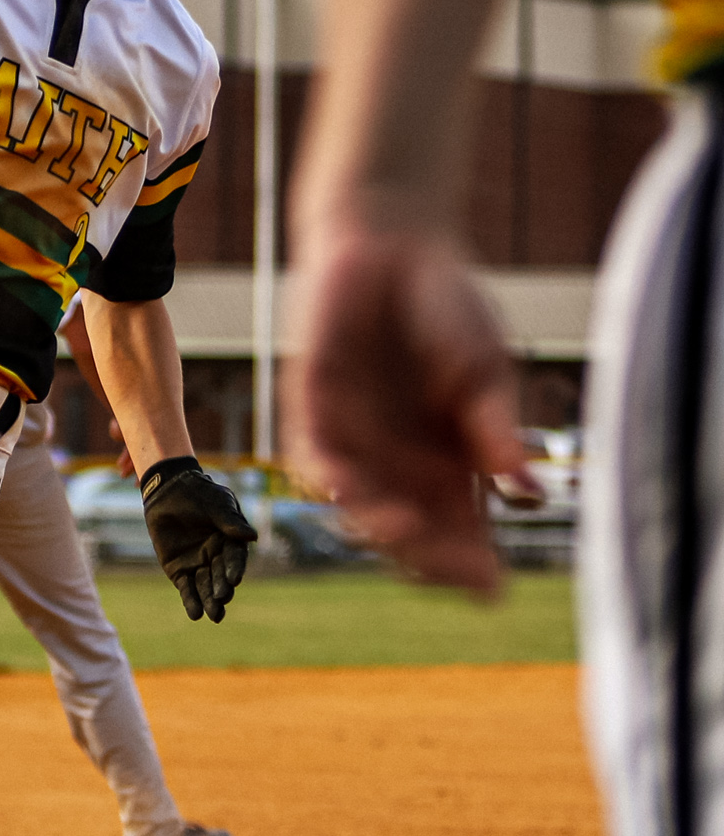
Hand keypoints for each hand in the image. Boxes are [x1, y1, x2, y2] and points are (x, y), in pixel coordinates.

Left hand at [140, 458, 256, 621]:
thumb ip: (229, 521)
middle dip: (222, 588)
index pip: (235, 557)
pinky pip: (186, 588)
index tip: (234, 579)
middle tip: (222, 599)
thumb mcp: (215, 504)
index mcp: (230, 541)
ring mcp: (198, 565)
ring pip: (205, 586)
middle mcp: (217, 556)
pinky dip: (191, 601)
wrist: (168, 492)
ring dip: (210, 601)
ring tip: (214, 615)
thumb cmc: (197, 494)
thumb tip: (252, 537)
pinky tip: (195, 614)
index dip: (234, 568)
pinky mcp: (179, 571)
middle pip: (221, 576)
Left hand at [286, 221, 527, 593]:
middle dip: (429, 559)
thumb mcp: (484, 373)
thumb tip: (526, 492)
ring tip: (403, 529)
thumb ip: (495, 429)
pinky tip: (347, 488)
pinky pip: (311, 458)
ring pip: (358, 509)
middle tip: (451, 567)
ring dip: (378, 527)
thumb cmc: (448, 309)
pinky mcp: (309, 409)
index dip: (470, 567)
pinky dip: (329, 477)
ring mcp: (353, 441)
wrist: (394, 246)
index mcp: (449, 466)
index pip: (457, 536)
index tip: (491, 588)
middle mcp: (398, 465)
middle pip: (409, 538)